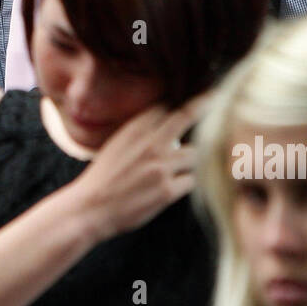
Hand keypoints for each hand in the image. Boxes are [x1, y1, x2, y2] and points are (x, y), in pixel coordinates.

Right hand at [68, 101, 200, 242]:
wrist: (90, 207)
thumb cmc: (103, 177)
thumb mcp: (115, 144)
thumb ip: (139, 132)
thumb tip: (163, 123)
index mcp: (134, 130)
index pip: (165, 107)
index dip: (179, 104)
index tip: (194, 100)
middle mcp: (149, 144)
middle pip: (185, 117)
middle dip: (204, 105)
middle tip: (216, 98)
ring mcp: (160, 167)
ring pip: (195, 153)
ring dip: (194, 159)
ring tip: (185, 166)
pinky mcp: (167, 191)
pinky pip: (191, 180)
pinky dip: (187, 182)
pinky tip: (176, 185)